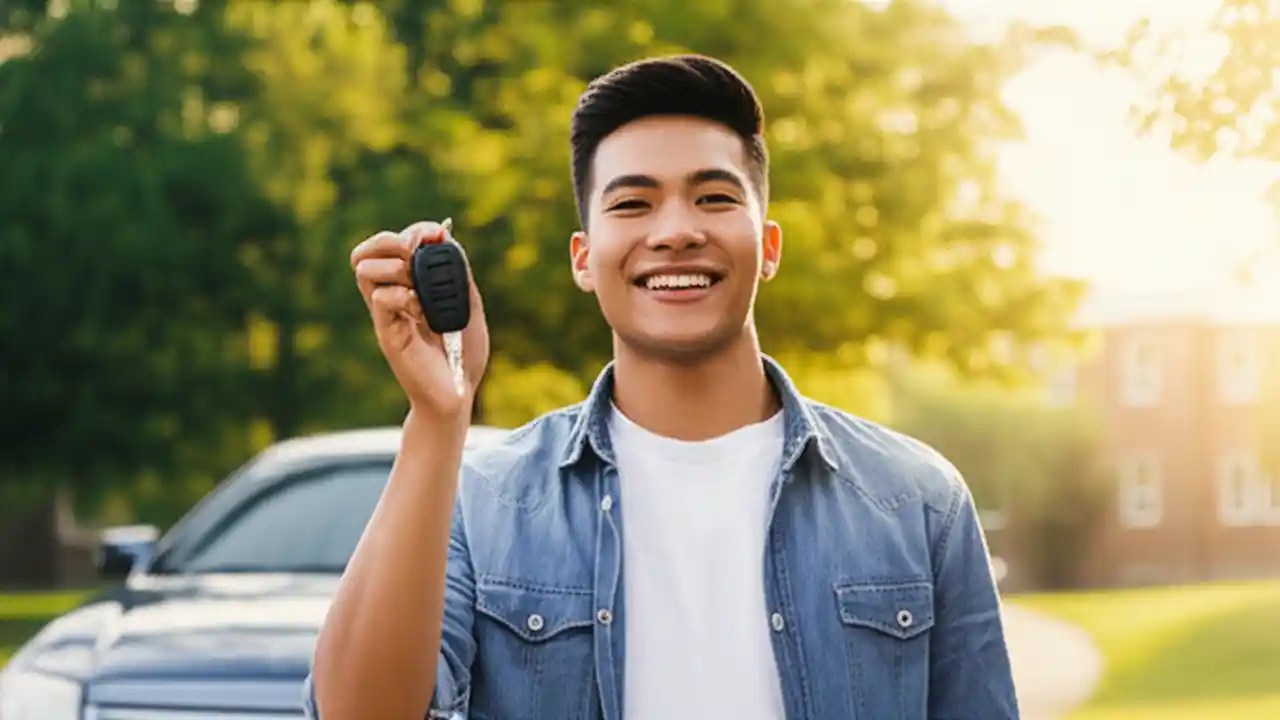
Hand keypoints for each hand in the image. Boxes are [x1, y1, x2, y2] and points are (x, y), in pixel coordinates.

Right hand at [351, 220, 489, 419]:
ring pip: (364, 270)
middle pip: (365, 252)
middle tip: (414, 252)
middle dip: (389, 240)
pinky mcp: (387, 333)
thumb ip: (457, 272)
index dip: (412, 230)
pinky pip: (380, 298)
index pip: (392, 245)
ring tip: (417, 288)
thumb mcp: (468, 303)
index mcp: (409, 286)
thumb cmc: (463, 353)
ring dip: (394, 268)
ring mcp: (387, 315)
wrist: (459, 393)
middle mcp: (392, 297)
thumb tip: (445, 235)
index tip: (437, 233)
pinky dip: (402, 295)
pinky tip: (420, 310)